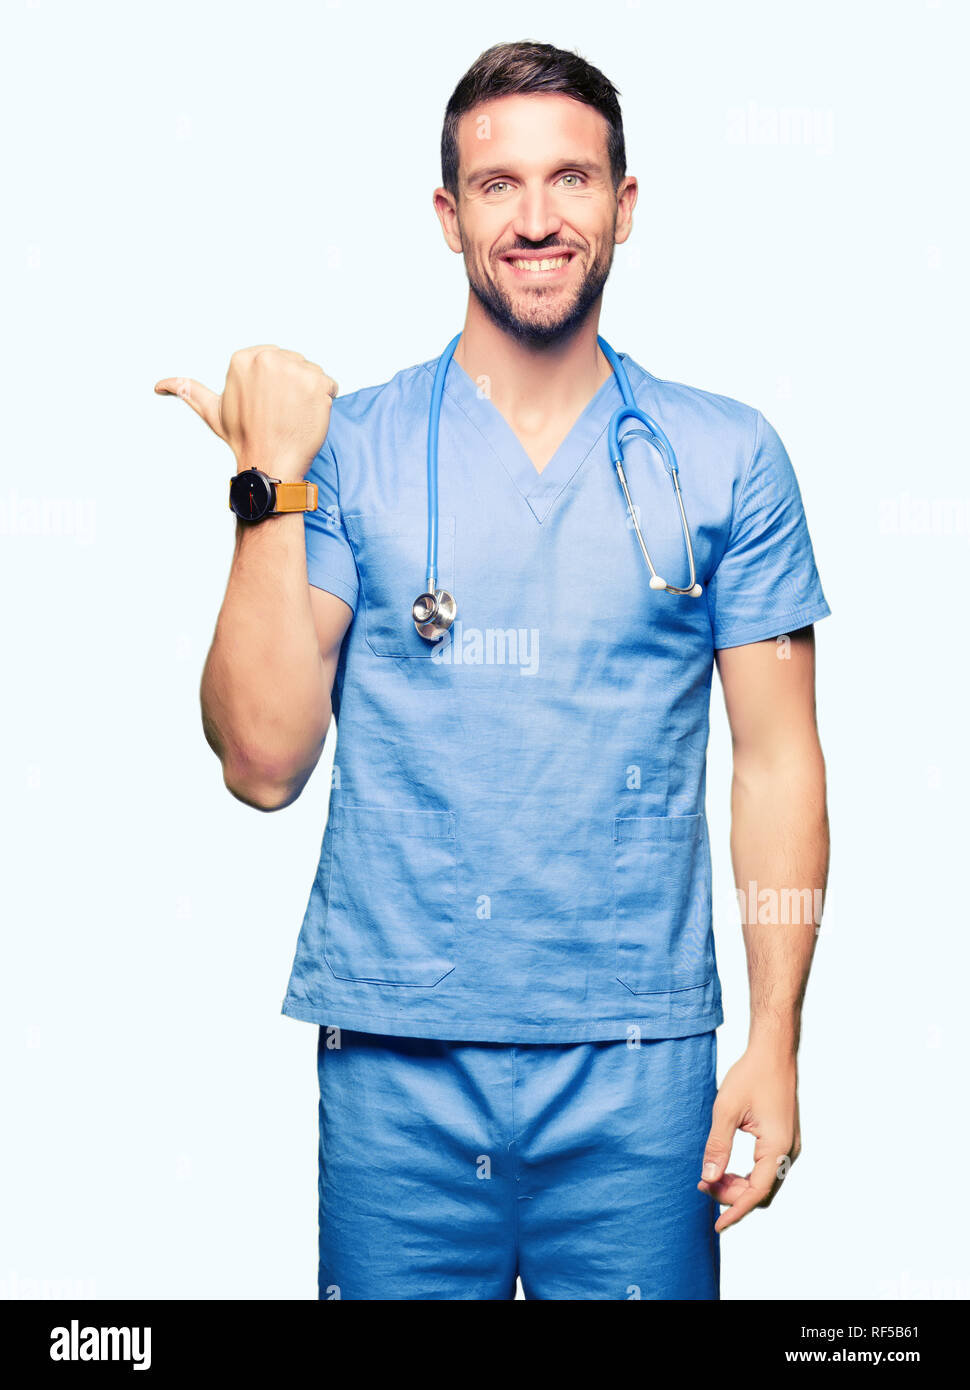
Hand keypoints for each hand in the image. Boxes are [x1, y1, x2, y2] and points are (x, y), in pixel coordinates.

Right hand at [154, 345, 338, 477]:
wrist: (269, 464)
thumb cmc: (244, 439)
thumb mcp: (213, 412)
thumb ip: (189, 391)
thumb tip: (160, 385)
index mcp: (242, 358)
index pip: (274, 360)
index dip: (275, 385)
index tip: (266, 406)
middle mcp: (267, 358)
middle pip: (295, 364)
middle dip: (293, 387)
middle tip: (280, 414)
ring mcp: (293, 369)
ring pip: (313, 374)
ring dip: (309, 395)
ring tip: (292, 416)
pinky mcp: (316, 383)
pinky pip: (331, 385)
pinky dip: (325, 402)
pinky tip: (308, 417)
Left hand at [697, 1039, 800, 1232]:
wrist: (774, 1051)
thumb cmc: (751, 1075)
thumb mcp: (726, 1110)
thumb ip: (717, 1146)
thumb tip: (708, 1177)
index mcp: (778, 1147)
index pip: (756, 1193)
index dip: (735, 1211)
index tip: (717, 1226)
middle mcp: (789, 1151)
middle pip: (762, 1191)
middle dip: (733, 1196)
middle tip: (703, 1185)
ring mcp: (790, 1145)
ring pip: (766, 1182)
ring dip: (740, 1186)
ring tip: (711, 1178)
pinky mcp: (785, 1138)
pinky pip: (768, 1169)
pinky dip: (748, 1175)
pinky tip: (728, 1169)